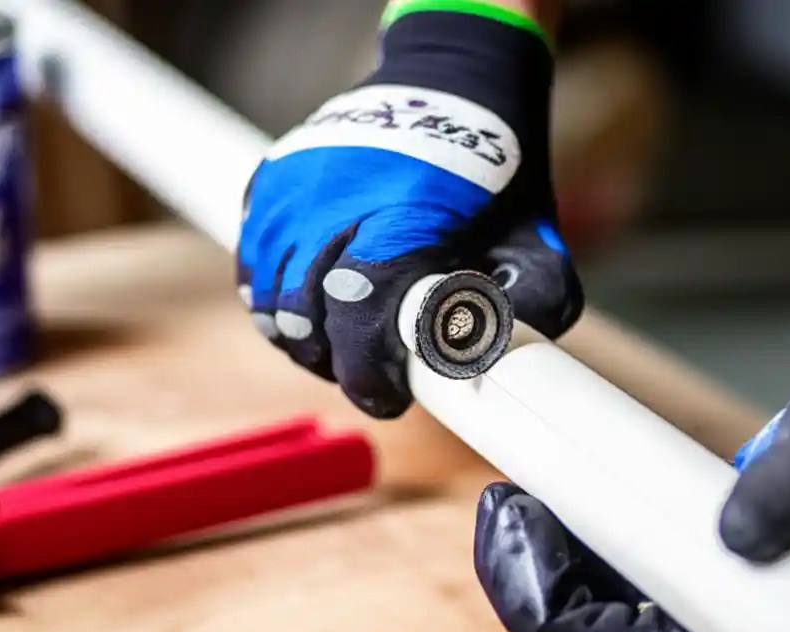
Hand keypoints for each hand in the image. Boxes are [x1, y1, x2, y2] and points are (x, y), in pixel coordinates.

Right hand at [237, 6, 581, 417]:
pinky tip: (315, 303)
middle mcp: (331, 200)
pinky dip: (276, 300)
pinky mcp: (265, 185)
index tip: (393, 394)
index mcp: (402, 215)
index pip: (359, 316)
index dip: (371, 374)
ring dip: (304, 337)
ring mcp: (289, 191)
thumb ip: (534, 309)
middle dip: (339, 362)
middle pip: (306, 319)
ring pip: (270, 303)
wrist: (448, 80)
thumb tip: (494, 370)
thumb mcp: (538, 239)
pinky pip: (251, 271)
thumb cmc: (495, 170)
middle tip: (374, 370)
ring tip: (343, 341)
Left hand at [473, 315, 789, 631]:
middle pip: (606, 625)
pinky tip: (544, 493)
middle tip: (505, 511)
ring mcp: (697, 563)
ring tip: (512, 497)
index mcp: (762, 596)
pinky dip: (565, 527)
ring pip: (595, 589)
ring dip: (540, 554)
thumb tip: (735, 536)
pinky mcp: (683, 531)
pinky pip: (605, 549)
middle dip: (538, 585)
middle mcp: (721, 591)